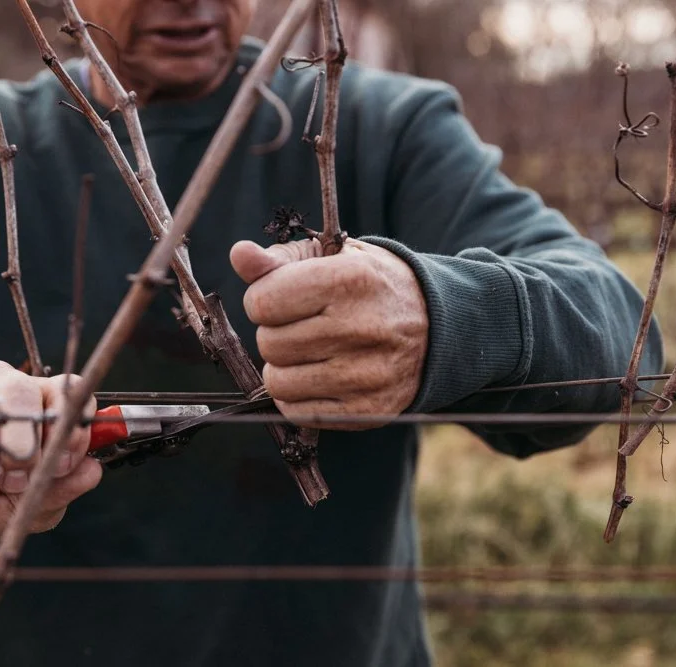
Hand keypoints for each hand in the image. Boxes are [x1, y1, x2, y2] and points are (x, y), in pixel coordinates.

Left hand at [230, 237, 428, 428]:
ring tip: (310, 351)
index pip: (263, 302)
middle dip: (275, 333)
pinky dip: (297, 396)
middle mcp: (361, 328)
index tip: (285, 297)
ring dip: (283, 367)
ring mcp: (366, 374)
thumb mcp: (330, 257)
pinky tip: (318, 376)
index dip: (264, 299)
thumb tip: (239, 254)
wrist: (436, 328)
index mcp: (350, 280)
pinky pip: (297, 412)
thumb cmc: (368, 286)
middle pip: (268, 343)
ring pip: (277, 382)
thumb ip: (278, 258)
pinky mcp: (367, 410)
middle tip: (304, 325)